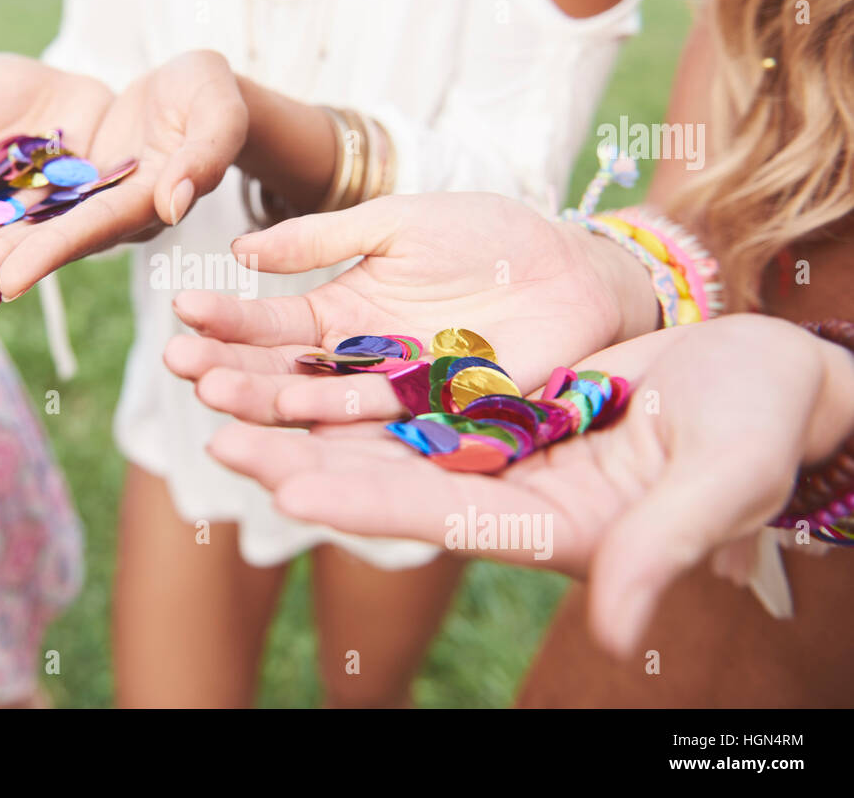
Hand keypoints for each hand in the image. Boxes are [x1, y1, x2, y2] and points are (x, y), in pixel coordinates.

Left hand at [0, 50, 246, 310]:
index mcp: (142, 203)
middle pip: (43, 238)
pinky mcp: (50, 175)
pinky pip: (1, 187)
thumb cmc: (210, 99)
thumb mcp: (220, 114)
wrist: (187, 90)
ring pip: (12, 217)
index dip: (51, 253)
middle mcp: (99, 210)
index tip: (10, 280)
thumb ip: (203, 157)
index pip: (92, 230)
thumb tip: (173, 202)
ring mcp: (71, 194)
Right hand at [165, 192, 655, 424]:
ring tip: (215, 398)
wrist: (575, 268)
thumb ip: (323, 239)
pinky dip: (342, 433)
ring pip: (322, 411)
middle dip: (229, 371)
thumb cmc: (486, 235)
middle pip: (281, 377)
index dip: (227, 319)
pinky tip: (298, 423)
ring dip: (267, 406)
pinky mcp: (442, 426)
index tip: (183, 310)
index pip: (269, 326)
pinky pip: (386, 434)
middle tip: (180, 364)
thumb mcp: (398, 223)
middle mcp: (357, 365)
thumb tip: (240, 249)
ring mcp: (396, 399)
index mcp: (341, 315)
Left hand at [204, 315, 853, 655]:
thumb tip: (620, 628)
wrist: (761, 378)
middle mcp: (508, 493)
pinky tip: (298, 353)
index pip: (445, 521)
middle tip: (220, 436)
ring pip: (384, 431)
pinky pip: (411, 387)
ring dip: (308, 414)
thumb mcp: (724, 481)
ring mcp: (497, 446)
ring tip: (229, 390)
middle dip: (305, 459)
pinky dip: (354, 373)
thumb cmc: (760, 427)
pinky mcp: (495, 401)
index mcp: (551, 527)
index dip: (368, 506)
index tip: (293, 491)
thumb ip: (668, 546)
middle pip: (390, 480)